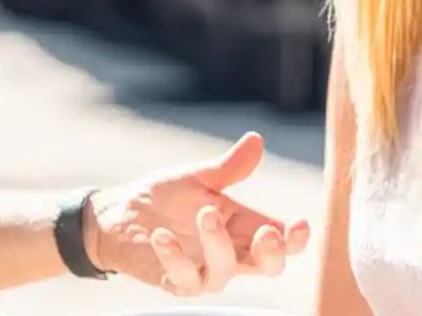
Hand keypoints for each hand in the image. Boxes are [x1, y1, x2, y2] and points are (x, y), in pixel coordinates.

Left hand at [87, 132, 310, 296]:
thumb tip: (256, 140)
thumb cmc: (166, 197)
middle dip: (271, 253)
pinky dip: (175, 257)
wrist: (120, 212)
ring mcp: (203, 271)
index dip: (296, 238)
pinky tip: (163, 236)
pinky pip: (182, 278)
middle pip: (266, 267)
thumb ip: (229, 167)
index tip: (301, 224)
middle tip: (268, 234)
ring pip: (224, 271)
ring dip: (217, 244)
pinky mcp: (174, 280)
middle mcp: (230, 254)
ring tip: (205, 213)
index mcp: (243, 228)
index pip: (281, 240)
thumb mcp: (199, 178)